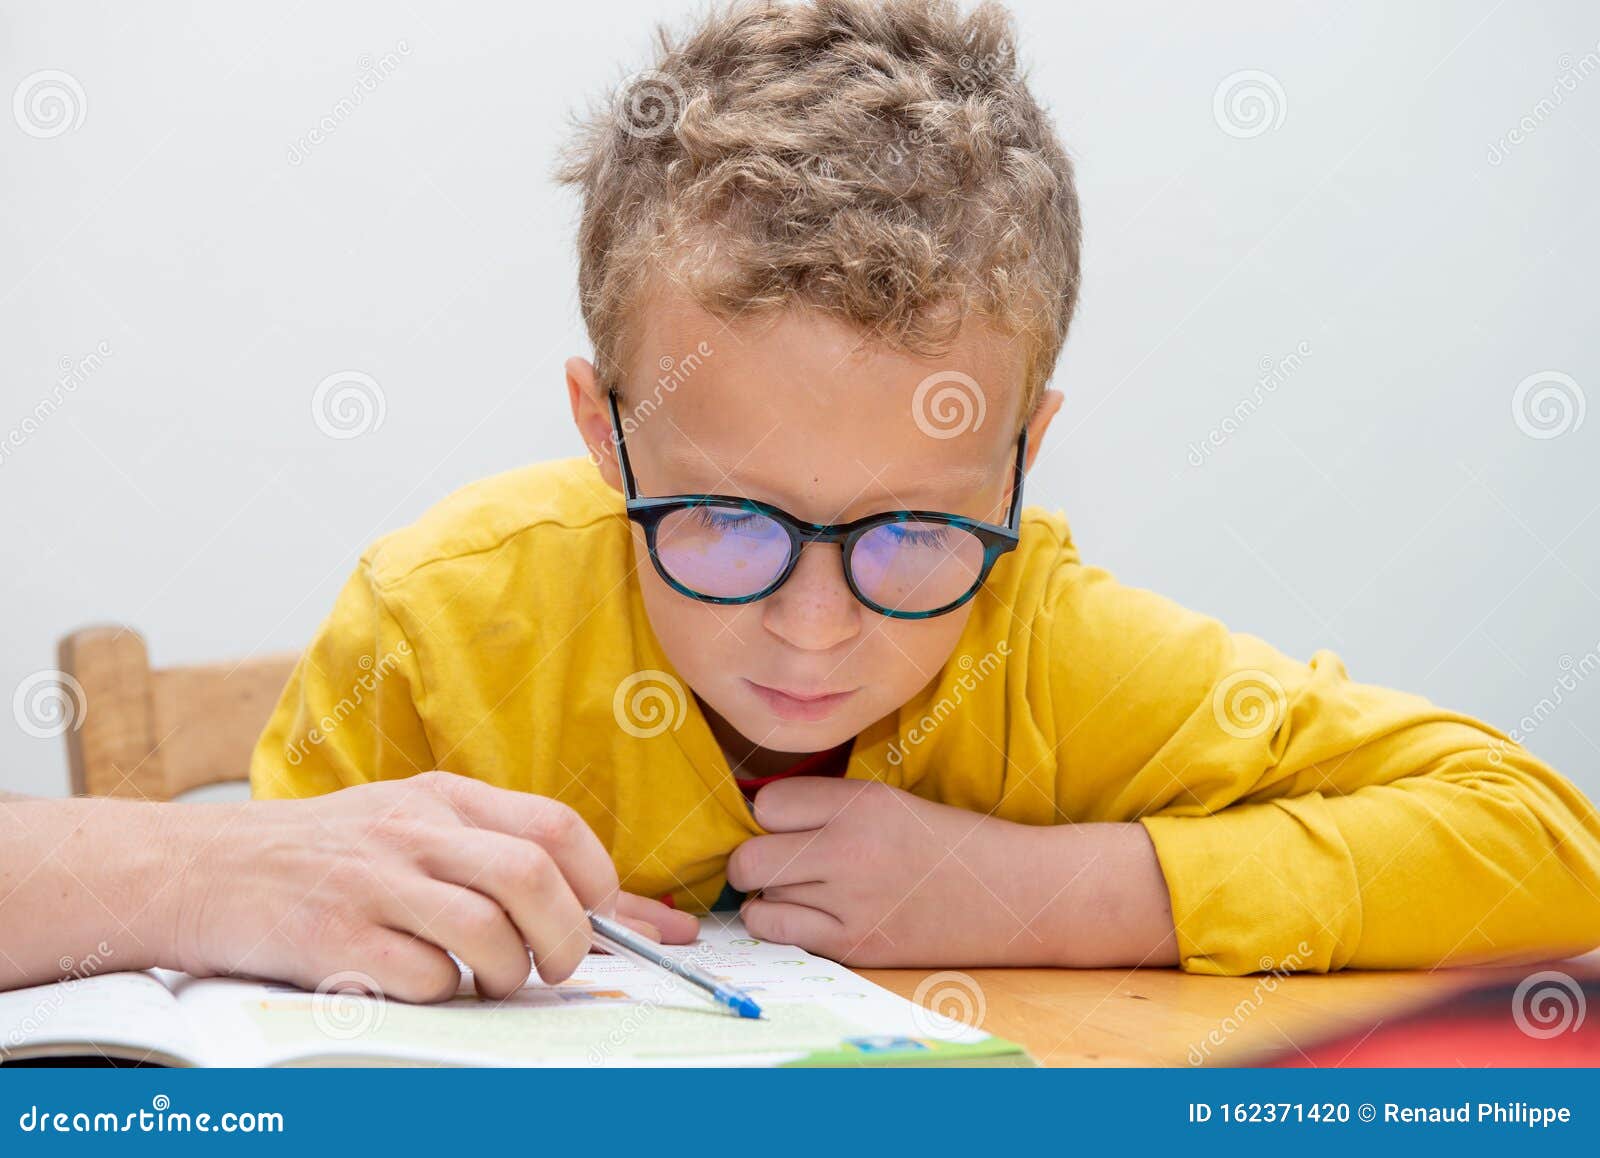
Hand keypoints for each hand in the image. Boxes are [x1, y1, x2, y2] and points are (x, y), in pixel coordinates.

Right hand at [158, 771, 697, 1001]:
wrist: (201, 868)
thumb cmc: (328, 856)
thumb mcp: (413, 827)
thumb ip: (505, 857)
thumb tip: (639, 916)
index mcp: (443, 797)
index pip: (554, 827)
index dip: (602, 883)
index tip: (610, 921)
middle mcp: (412, 830)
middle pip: (532, 878)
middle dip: (568, 936)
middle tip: (556, 967)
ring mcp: (372, 882)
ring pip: (487, 932)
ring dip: (508, 973)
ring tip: (491, 982)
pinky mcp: (333, 937)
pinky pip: (423, 977)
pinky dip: (443, 994)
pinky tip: (424, 985)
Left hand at [728, 778, 1177, 967]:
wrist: (1018, 894)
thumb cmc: (954, 845)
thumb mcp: (893, 804)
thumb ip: (832, 808)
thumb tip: (762, 817)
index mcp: (862, 802)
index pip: (767, 804)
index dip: (772, 818)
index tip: (788, 829)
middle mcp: (850, 847)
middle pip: (750, 855)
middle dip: (756, 861)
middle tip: (780, 866)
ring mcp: (851, 901)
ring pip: (759, 896)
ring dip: (768, 896)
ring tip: (797, 893)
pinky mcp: (857, 944)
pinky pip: (778, 931)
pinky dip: (779, 926)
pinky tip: (805, 919)